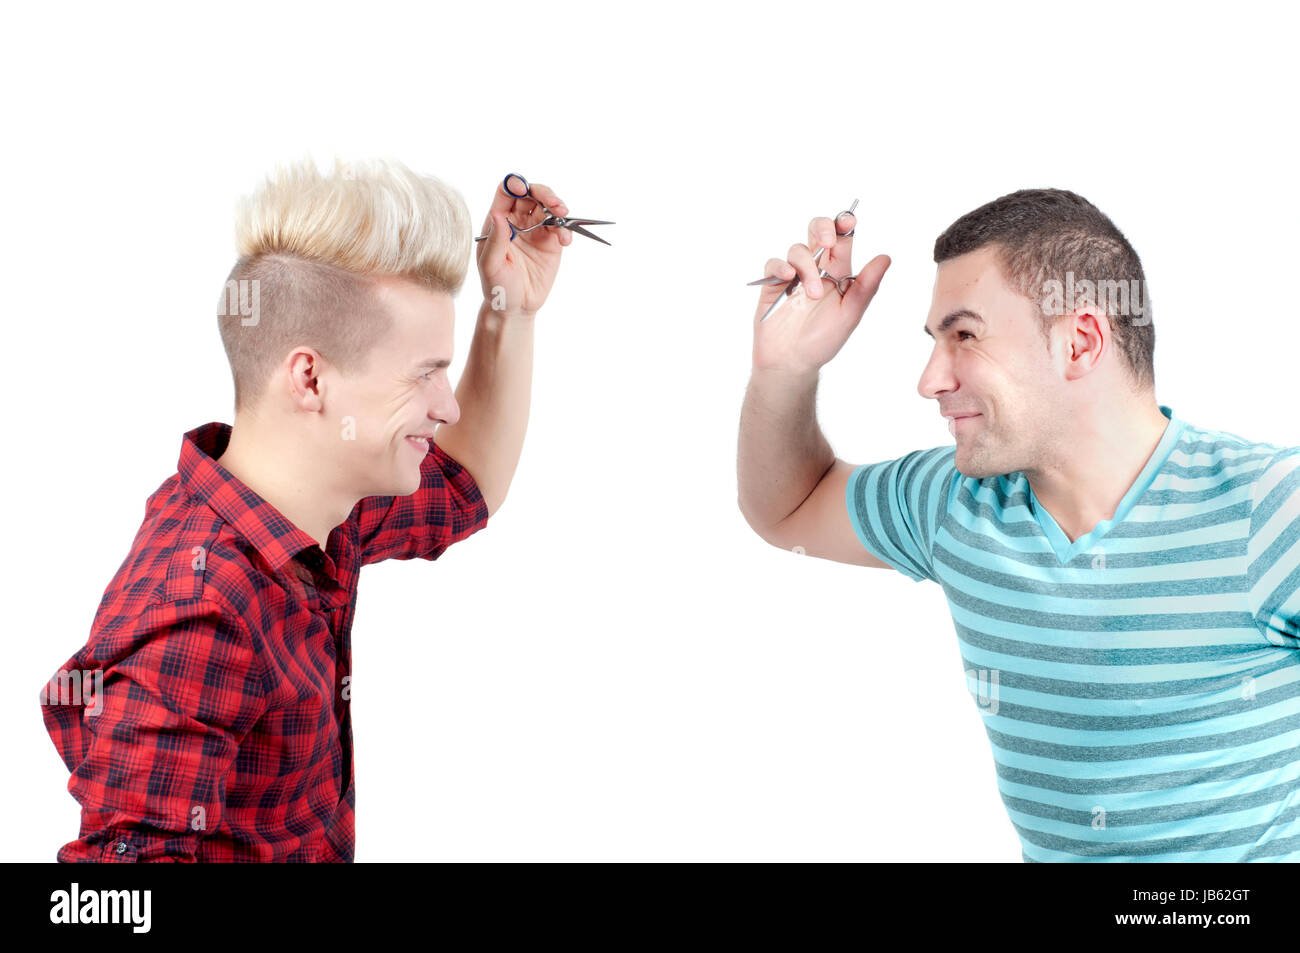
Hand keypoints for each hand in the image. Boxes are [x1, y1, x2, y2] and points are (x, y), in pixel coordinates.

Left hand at [477, 179, 569, 316]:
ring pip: (548, 207)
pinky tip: (565, 239)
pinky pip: (561, 228)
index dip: (515, 185)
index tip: (523, 189)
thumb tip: (497, 215)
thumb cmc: (496, 286)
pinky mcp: (551, 243)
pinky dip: (566, 229)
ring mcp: (536, 230)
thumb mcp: (490, 265)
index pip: (506, 193)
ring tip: (563, 214)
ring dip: (558, 205)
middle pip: (531, 194)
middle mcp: (517, 221)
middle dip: (544, 193)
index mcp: (498, 221)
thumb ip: (494, 240)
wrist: (515, 307)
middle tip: (554, 203)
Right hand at [752, 208, 890, 374]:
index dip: (845, 225)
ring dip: (806, 267)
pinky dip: (780, 266)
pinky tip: (788, 278)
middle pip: (817, 232)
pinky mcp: (773, 285)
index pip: (842, 240)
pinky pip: (773, 264)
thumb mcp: (850, 315)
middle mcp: (815, 269)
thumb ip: (866, 286)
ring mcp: (793, 276)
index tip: (849, 221)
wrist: (792, 362)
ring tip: (811, 294)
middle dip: (822, 228)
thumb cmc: (823, 341)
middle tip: (828, 241)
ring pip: (797, 249)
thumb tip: (886, 257)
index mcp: (837, 273)